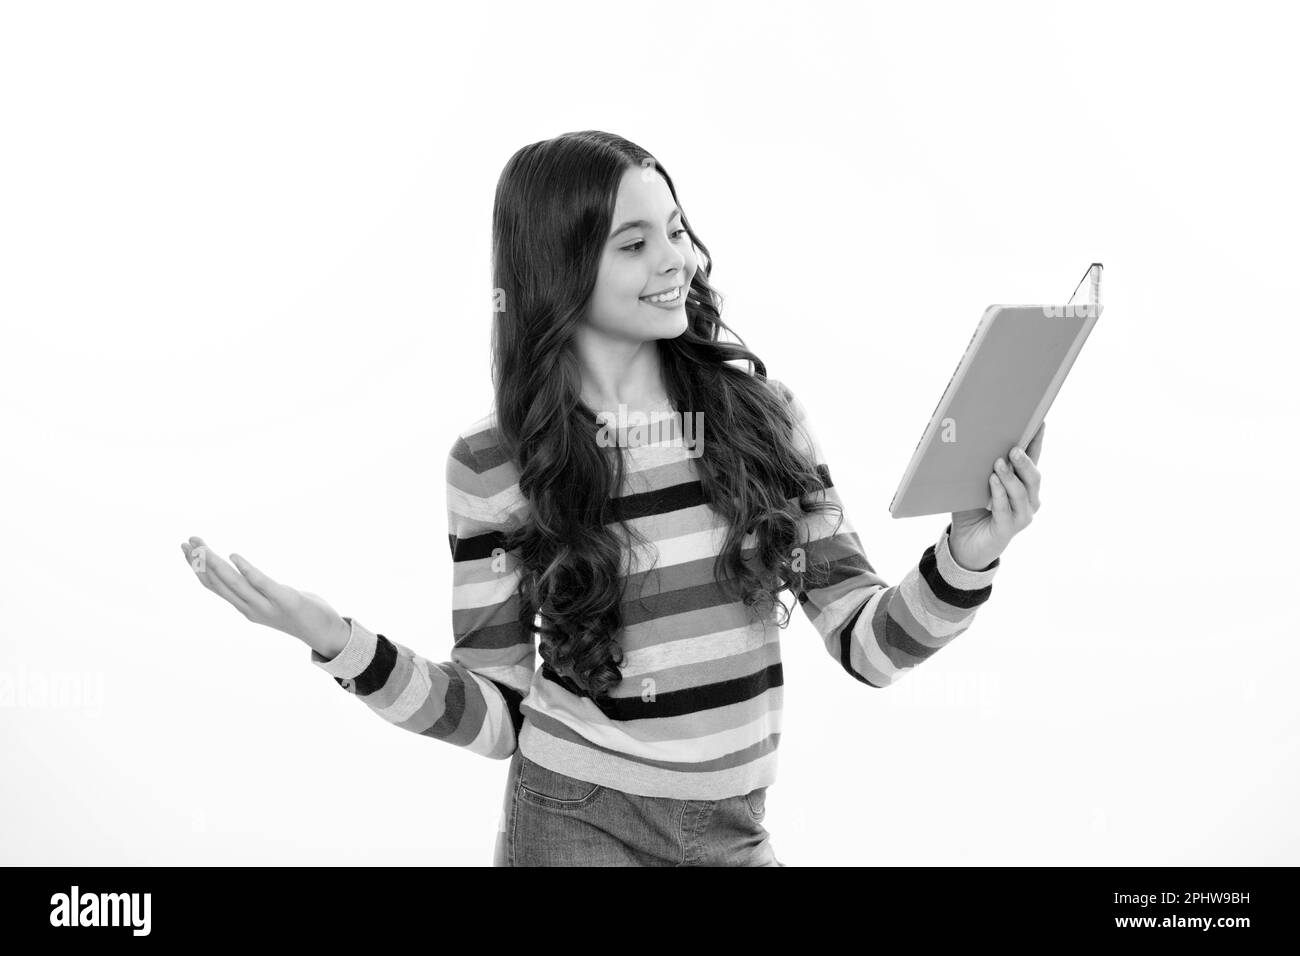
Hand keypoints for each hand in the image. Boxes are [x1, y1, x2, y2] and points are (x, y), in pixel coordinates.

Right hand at [179, 536, 350, 656]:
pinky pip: (261, 584)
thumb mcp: (273, 600)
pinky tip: (234, 556)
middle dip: (200, 562)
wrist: (326, 634)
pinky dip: (246, 570)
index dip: (197, 568)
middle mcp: (251, 608)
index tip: (186, 548)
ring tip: (201, 546)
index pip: (214, 587)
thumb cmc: (302, 613)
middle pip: (218, 584)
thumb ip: (259, 590)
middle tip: (187, 541)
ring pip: (233, 584)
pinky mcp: (285, 600)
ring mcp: (267, 606)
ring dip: (215, 564)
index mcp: (246, 607)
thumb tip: (246, 574)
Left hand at [947, 422, 1044, 570]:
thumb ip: (980, 468)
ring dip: (1010, 476)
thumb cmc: (972, 510)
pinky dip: (998, 493)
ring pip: (1021, 492)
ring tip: (998, 462)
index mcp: (1023, 486)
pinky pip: (1005, 508)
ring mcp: (1022, 515)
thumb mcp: (975, 485)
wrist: (966, 543)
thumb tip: (973, 440)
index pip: (1033, 460)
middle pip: (1033, 477)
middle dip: (1024, 460)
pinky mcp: (1009, 528)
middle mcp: (1028, 500)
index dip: (1037, 442)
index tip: (1039, 422)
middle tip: (1013, 447)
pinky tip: (992, 481)